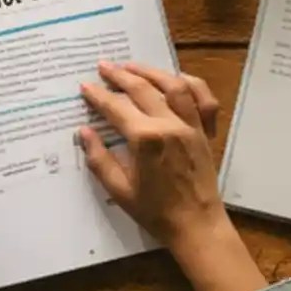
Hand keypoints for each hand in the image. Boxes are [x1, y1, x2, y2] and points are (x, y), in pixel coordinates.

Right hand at [79, 61, 265, 290]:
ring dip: (150, 72)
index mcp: (146, 139)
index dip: (98, 96)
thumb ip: (99, 158)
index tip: (85, 86)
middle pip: (142, 89)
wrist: (196, 224)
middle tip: (103, 66)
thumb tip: (84, 132)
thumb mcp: (119, 189)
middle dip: (119, 75)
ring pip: (172, 85)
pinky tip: (176, 78)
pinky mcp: (206, 131)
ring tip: (132, 66)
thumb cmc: (155, 211)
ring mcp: (191, 125)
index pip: (116, 108)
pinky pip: (204, 99)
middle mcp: (170, 125)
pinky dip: (191, 83)